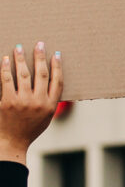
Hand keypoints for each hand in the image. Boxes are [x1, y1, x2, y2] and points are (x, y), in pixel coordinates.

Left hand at [0, 43, 61, 164]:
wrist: (12, 142)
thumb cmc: (30, 129)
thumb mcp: (46, 117)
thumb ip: (49, 100)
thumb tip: (50, 80)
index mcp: (50, 105)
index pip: (57, 81)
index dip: (57, 66)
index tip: (56, 54)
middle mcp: (38, 102)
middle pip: (41, 74)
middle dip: (40, 57)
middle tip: (39, 44)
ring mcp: (22, 102)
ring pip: (23, 75)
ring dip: (21, 59)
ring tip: (18, 48)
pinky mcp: (7, 102)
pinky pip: (7, 81)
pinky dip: (6, 69)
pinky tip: (5, 60)